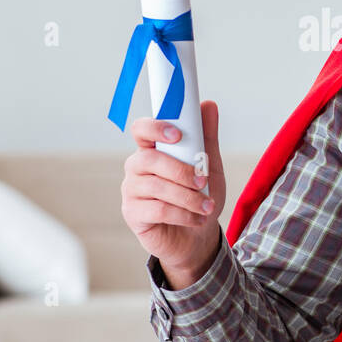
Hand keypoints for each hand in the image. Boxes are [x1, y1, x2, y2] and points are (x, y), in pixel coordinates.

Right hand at [121, 100, 224, 276]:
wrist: (196, 236)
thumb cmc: (198, 197)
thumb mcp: (209, 166)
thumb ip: (207, 137)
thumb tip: (208, 105)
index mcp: (152, 150)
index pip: (142, 130)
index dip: (155, 128)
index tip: (177, 134)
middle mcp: (137, 167)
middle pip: (150, 159)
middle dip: (181, 171)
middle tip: (203, 180)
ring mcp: (132, 191)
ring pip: (156, 187)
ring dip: (188, 197)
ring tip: (207, 206)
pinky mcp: (133, 214)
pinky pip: (158, 209)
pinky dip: (183, 214)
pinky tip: (197, 218)